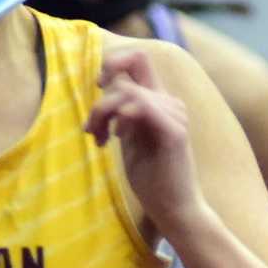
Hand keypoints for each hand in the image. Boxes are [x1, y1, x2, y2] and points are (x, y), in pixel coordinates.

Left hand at [86, 47, 203, 238]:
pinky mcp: (174, 133)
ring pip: (126, 92)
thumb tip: (105, 93)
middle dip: (101, 98)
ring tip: (100, 141)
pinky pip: (142, 106)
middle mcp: (169, 102)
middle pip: (128, 71)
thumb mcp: (130, 139)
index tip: (99, 89)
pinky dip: (122, 118)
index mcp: (160, 101)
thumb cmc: (152, 178)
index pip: (139, 59)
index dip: (113, 64)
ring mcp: (174, 115)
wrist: (174, 209)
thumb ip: (122, 115)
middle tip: (92, 131)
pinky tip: (117, 139)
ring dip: (103, 114)